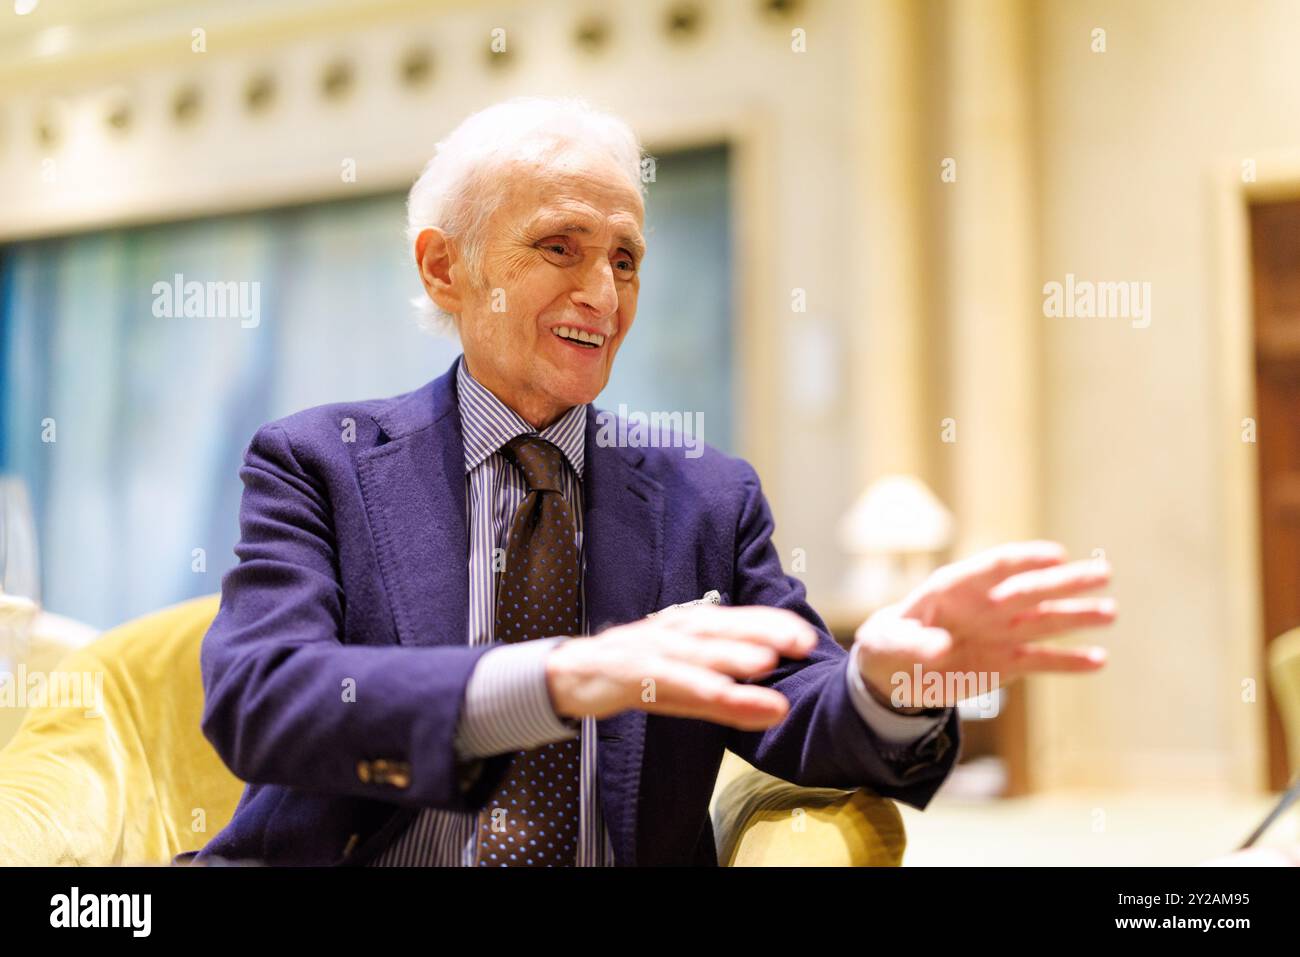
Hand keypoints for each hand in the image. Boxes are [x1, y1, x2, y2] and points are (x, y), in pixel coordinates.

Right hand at [545, 605, 816, 730]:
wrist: (571, 675)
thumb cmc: (637, 675)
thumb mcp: (687, 687)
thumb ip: (730, 699)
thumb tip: (780, 710)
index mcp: (690, 628)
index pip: (738, 619)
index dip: (773, 625)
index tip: (809, 639)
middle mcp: (675, 630)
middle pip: (722, 627)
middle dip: (763, 632)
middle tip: (801, 643)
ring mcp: (651, 647)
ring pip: (696, 650)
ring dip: (731, 655)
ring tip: (765, 663)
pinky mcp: (630, 669)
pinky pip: (666, 677)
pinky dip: (693, 682)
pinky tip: (717, 691)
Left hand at [854, 540, 1115, 708]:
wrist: (894, 671)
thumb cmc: (888, 643)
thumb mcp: (888, 641)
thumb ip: (913, 642)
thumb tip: (939, 647)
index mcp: (954, 587)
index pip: (995, 566)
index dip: (1025, 559)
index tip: (1056, 555)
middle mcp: (986, 605)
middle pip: (1030, 589)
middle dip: (1065, 581)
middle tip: (1103, 571)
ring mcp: (1000, 633)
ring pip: (1044, 621)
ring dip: (1077, 616)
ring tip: (1109, 610)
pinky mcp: (1007, 663)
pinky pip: (1043, 660)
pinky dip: (1069, 662)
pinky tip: (1098, 660)